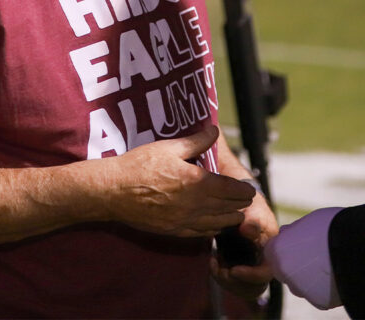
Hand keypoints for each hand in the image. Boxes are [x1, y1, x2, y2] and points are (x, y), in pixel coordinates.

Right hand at [105, 126, 256, 237]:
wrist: (114, 191)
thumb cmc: (140, 165)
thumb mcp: (169, 148)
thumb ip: (196, 142)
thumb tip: (214, 131)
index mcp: (198, 182)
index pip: (231, 190)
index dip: (243, 190)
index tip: (250, 189)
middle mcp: (196, 205)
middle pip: (228, 208)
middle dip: (240, 204)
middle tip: (246, 200)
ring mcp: (185, 221)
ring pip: (217, 224)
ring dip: (229, 219)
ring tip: (236, 215)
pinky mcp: (173, 231)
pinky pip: (200, 234)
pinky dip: (212, 230)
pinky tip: (214, 227)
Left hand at [211, 188, 278, 298]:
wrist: (243, 210)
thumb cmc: (252, 209)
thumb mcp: (255, 210)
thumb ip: (253, 219)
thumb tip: (247, 230)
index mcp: (272, 253)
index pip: (266, 273)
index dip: (251, 276)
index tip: (233, 270)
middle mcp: (264, 265)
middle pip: (253, 288)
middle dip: (234, 282)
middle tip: (220, 269)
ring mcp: (253, 270)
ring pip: (241, 288)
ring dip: (225, 280)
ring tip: (215, 263)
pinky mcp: (241, 271)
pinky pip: (231, 283)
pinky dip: (219, 275)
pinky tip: (213, 261)